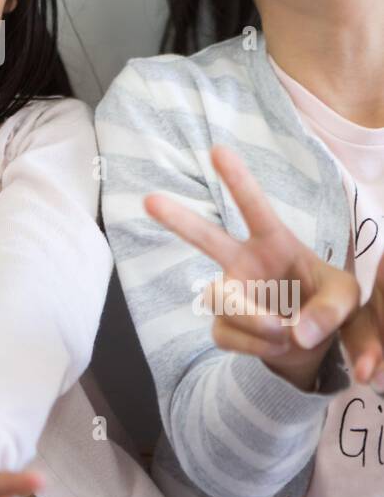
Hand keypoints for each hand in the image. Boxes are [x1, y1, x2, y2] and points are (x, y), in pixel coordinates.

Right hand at [144, 144, 383, 391]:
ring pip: (220, 300)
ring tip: (284, 331)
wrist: (310, 343)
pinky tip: (277, 344)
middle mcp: (244, 261)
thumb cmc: (326, 304)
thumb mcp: (346, 300)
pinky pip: (226, 334)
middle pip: (206, 238)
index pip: (255, 207)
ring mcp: (230, 292)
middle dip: (178, 219)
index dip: (238, 180)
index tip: (218, 150)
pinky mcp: (223, 325)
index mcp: (275, 241)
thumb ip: (330, 311)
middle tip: (149, 199)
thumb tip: (297, 333)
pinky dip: (257, 346)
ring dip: (254, 320)